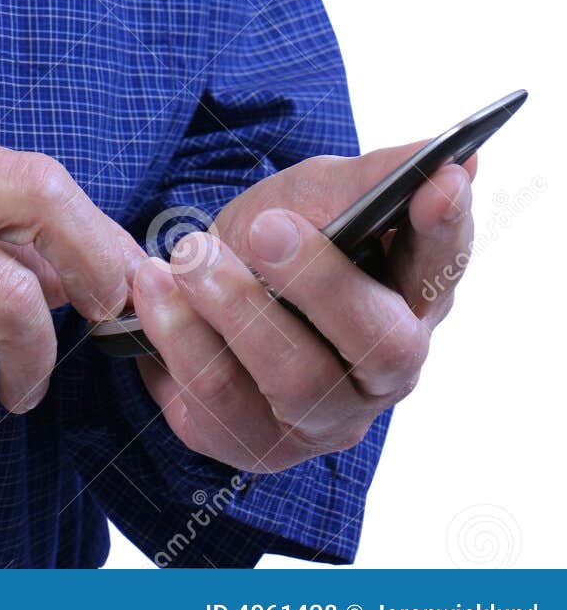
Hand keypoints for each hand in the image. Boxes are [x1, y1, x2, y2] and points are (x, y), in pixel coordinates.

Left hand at [130, 143, 476, 473]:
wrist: (195, 283)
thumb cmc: (273, 236)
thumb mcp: (317, 194)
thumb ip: (374, 181)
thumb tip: (456, 165)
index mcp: (412, 297)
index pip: (445, 265)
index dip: (446, 229)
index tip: (440, 183)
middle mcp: (384, 372)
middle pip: (381, 343)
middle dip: (320, 280)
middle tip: (265, 227)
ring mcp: (323, 418)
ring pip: (293, 378)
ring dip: (234, 307)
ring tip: (187, 254)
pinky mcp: (253, 444)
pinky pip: (218, 402)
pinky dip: (178, 337)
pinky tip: (154, 290)